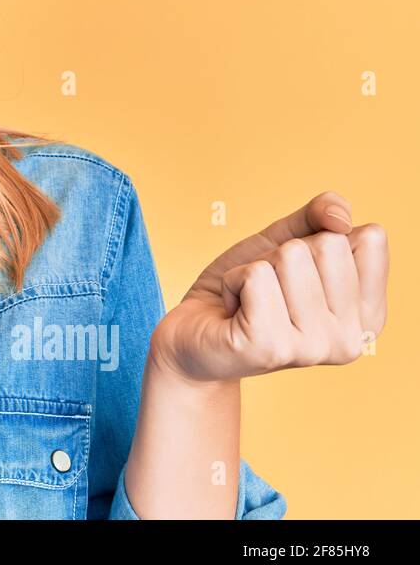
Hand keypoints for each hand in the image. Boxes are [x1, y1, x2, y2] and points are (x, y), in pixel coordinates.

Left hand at [151, 191, 387, 383]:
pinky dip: (234, 281)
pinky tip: (233, 311)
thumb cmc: (245, 288)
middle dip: (283, 254)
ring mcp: (313, 348)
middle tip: (266, 289)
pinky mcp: (271, 347)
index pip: (369, 238)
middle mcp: (350, 339)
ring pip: (290, 257)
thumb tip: (342, 216)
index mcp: (369, 316)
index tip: (297, 272)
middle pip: (326, 245)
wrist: (194, 333)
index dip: (319, 240)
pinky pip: (255, 275)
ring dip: (255, 269)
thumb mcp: (286, 240)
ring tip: (249, 301)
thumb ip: (320, 216)